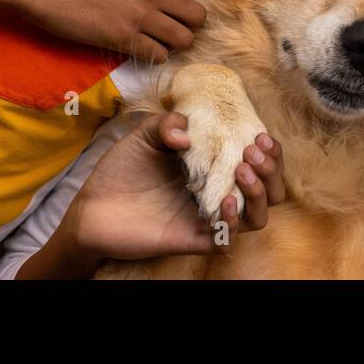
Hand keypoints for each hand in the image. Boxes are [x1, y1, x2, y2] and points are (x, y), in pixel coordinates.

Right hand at [5, 0, 205, 60]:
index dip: (178, 7)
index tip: (164, 15)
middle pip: (196, 18)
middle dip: (186, 27)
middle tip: (168, 32)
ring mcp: (140, 14)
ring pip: (182, 39)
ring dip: (172, 44)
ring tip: (154, 43)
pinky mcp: (123, 38)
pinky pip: (157, 54)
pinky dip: (153, 56)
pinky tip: (139, 50)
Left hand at [69, 112, 283, 266]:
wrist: (91, 207)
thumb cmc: (121, 169)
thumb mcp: (144, 134)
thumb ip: (167, 124)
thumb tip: (189, 137)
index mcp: (214, 165)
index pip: (260, 162)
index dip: (271, 152)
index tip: (262, 136)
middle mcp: (218, 191)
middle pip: (270, 191)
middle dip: (272, 171)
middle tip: (253, 153)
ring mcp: (207, 216)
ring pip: (257, 217)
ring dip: (260, 193)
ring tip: (242, 171)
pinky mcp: (193, 239)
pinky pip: (227, 240)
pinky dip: (233, 221)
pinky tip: (225, 201)